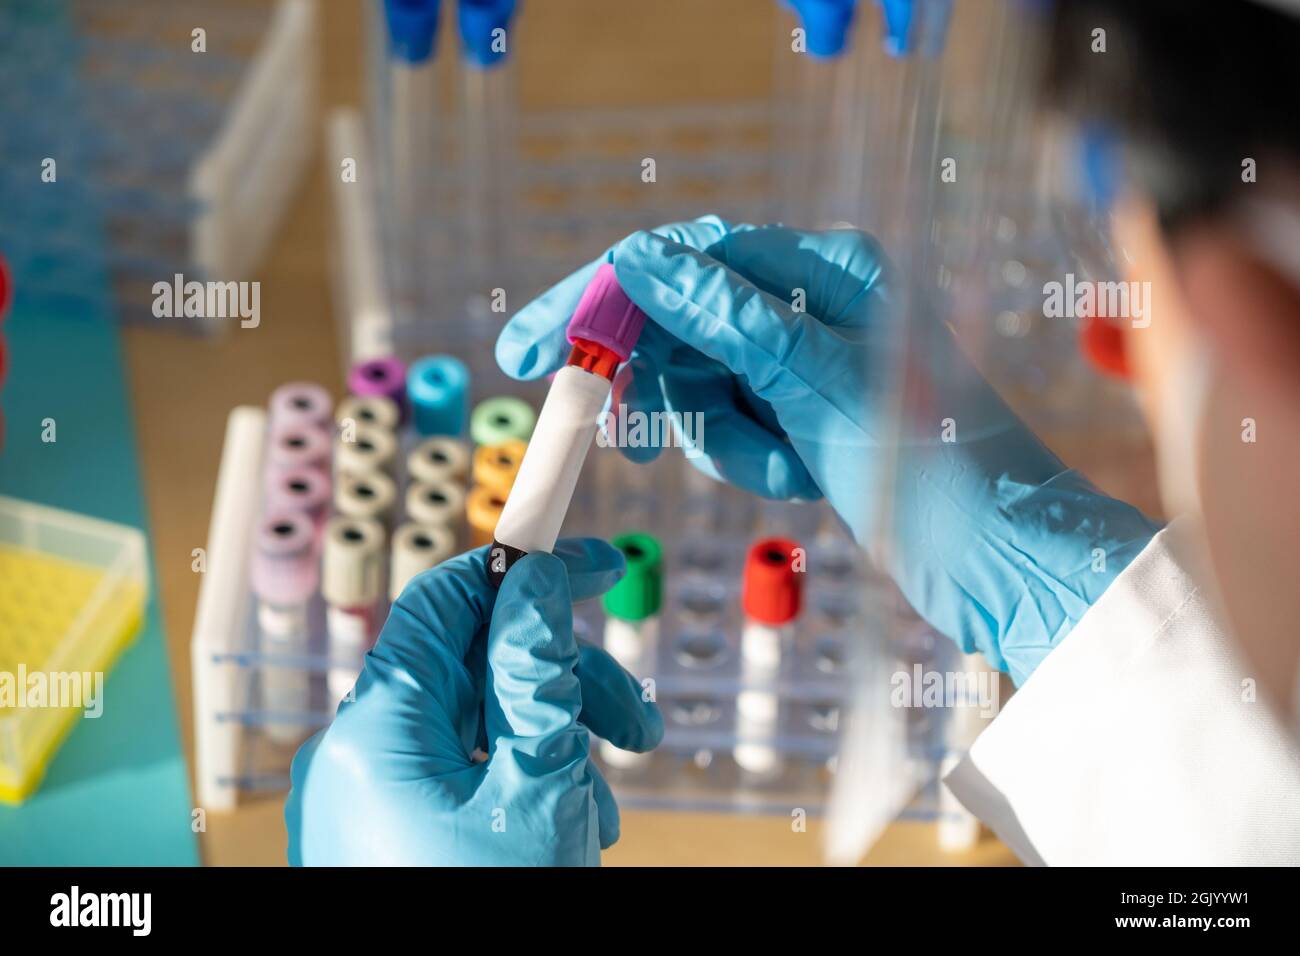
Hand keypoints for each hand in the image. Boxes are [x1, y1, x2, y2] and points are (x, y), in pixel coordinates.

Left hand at [284, 539, 662, 865]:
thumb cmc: (486, 916)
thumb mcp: (537, 789)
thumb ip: (536, 676)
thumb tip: (535, 582)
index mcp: (378, 729)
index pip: (449, 600)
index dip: (527, 563)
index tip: (592, 556)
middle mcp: (357, 754)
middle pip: (472, 668)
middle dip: (561, 685)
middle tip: (633, 723)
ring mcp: (366, 799)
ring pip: (473, 726)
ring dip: (551, 745)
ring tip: (599, 808)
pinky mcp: (382, 833)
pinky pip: (454, 776)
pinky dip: (516, 783)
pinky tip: (562, 826)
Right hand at [497, 218, 1158, 683]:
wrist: (999, 559)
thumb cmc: (931, 463)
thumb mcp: (819, 382)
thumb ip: (724, 316)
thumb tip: (637, 260)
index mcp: (824, 267)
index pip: (679, 260)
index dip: (597, 300)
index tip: (529, 350)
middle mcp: (809, 303)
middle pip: (680, 325)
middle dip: (671, 389)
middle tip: (647, 441)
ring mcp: (802, 363)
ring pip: (699, 386)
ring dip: (725, 440)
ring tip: (786, 469)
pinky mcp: (799, 417)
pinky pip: (729, 428)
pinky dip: (748, 459)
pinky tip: (798, 478)